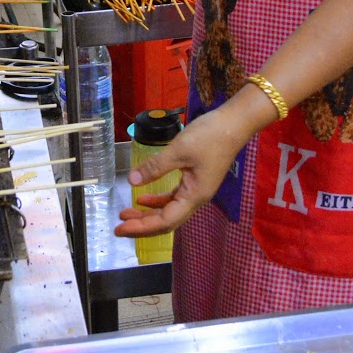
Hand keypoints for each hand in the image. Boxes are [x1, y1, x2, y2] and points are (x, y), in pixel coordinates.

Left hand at [113, 108, 249, 238]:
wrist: (233, 125)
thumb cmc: (208, 137)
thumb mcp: (178, 150)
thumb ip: (155, 167)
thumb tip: (132, 181)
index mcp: (194, 196)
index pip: (165, 221)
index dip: (142, 227)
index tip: (121, 228)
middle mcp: (195, 198)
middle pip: (167, 220)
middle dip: (142, 224)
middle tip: (118, 225)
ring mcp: (196, 190)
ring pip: (169, 210)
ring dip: (148, 214)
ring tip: (126, 214)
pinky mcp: (194, 180)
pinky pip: (173, 198)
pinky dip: (157, 201)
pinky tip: (143, 198)